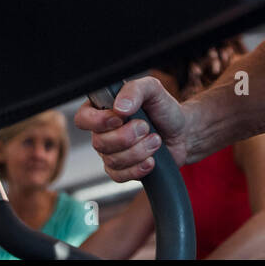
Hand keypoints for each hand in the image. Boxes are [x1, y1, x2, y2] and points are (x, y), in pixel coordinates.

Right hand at [73, 76, 189, 181]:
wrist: (181, 133)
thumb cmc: (163, 109)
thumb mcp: (152, 89)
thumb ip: (134, 90)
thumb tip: (119, 108)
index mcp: (104, 109)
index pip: (83, 118)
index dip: (98, 121)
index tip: (120, 118)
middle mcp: (103, 132)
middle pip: (99, 143)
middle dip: (128, 136)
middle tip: (146, 127)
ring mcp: (110, 153)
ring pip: (112, 160)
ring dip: (139, 151)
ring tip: (155, 140)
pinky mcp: (121, 170)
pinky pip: (120, 176)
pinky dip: (139, 168)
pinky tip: (152, 160)